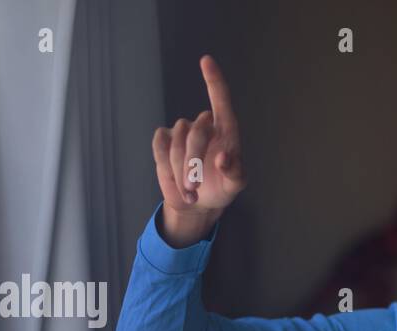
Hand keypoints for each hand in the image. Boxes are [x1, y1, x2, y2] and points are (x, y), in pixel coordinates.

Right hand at [151, 54, 246, 245]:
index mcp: (226, 129)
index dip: (214, 80)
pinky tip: (178, 184)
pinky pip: (161, 147)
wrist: (199, 203)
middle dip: (193, 160)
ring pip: (177, 141)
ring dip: (182, 170)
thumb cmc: (222, 188)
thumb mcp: (235, 184)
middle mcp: (203, 125)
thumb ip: (235, 172)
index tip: (206, 60)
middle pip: (196, 131)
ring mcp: (181, 131)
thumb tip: (224, 158)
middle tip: (194, 186)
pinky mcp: (163, 141)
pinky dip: (167, 168)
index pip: (221, 99)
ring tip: (191, 191)